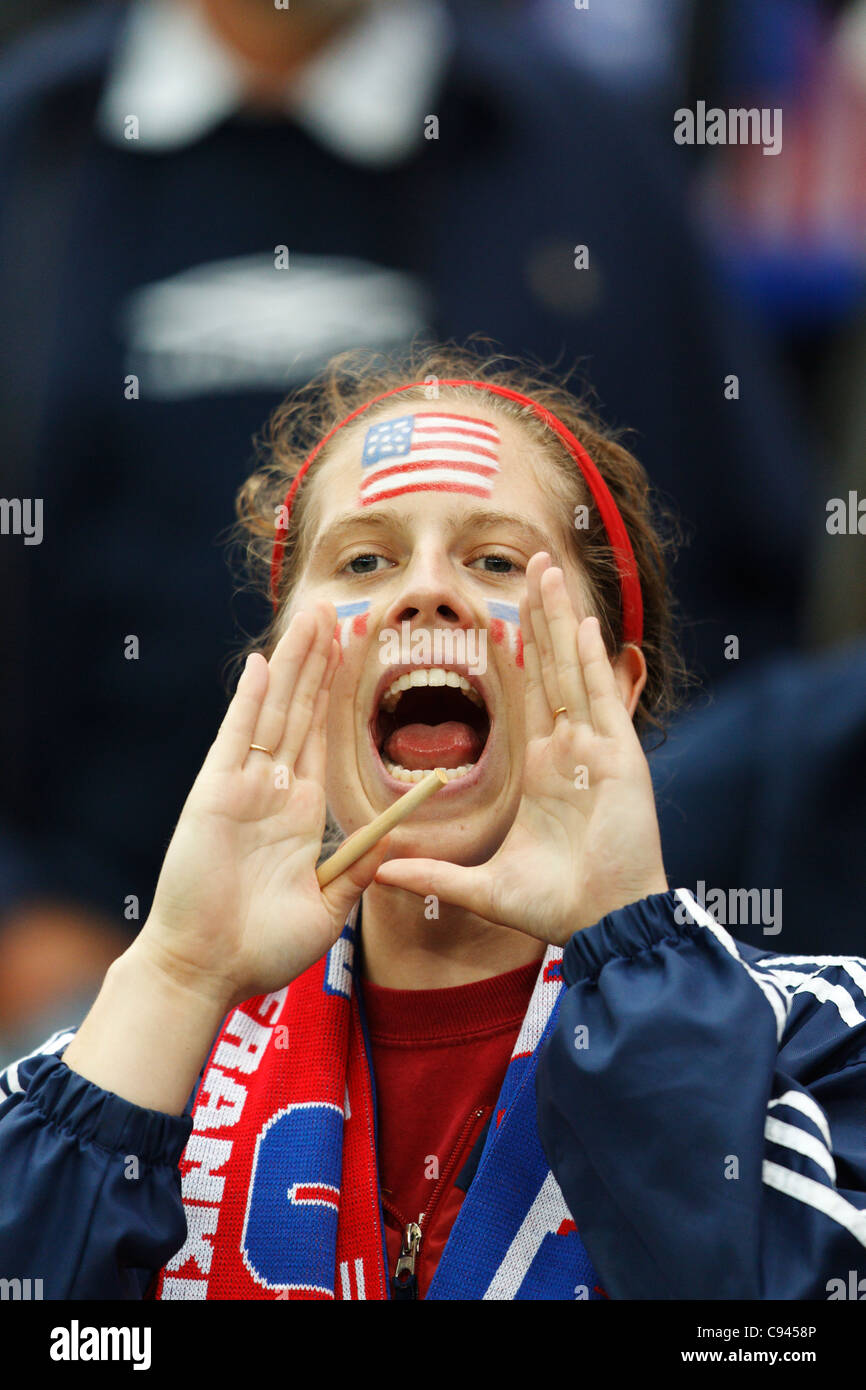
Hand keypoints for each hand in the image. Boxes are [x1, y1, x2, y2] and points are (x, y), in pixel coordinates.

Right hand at [131, 600, 389, 1009]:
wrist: (207, 971)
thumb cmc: (260, 950)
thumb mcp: (326, 907)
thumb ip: (358, 869)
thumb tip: (401, 840)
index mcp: (298, 814)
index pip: (322, 737)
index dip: (336, 693)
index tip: (353, 653)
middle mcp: (271, 791)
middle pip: (301, 710)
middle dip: (319, 660)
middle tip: (336, 611)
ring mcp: (242, 788)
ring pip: (275, 711)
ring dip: (295, 664)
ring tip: (314, 617)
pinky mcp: (214, 794)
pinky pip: (237, 737)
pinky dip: (250, 700)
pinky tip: (265, 663)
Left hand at [374, 555, 667, 944]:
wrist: (604, 927)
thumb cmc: (554, 908)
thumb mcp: (482, 886)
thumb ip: (434, 875)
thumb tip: (380, 872)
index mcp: (542, 771)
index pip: (522, 696)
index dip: (509, 654)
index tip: (490, 616)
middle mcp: (570, 751)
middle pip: (549, 668)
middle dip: (539, 616)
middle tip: (530, 564)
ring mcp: (596, 751)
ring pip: (573, 670)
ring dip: (561, 619)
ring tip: (550, 570)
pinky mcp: (620, 759)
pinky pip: (600, 699)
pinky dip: (590, 660)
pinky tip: (581, 622)